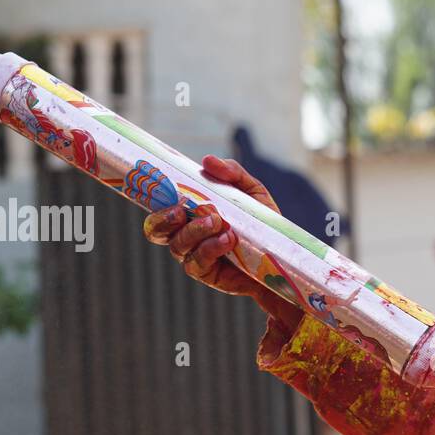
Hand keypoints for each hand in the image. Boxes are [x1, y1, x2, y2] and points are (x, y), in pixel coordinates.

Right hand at [142, 155, 302, 329]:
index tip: (162, 187)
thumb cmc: (260, 222)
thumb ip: (232, 173)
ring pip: (177, 244)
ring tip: (219, 222)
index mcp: (189, 214)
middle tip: (181, 209)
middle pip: (156, 230)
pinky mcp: (206, 274)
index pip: (160, 207)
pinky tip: (228, 239)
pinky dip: (211, 248)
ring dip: (195, 231)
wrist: (280, 256)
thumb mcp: (251, 191)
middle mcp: (185, 236)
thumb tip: (207, 161)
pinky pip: (197, 262)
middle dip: (164, 218)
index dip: (154, 198)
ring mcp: (194, 256)